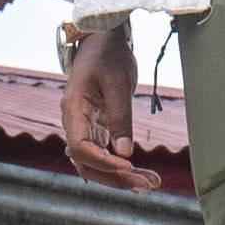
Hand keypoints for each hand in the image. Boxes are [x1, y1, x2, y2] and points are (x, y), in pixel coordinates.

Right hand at [60, 25, 159, 187]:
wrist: (102, 39)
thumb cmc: (108, 54)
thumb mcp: (118, 81)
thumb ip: (120, 116)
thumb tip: (125, 152)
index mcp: (74, 108)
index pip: (80, 147)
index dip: (102, 161)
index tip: (128, 165)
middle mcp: (74, 121)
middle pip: (86, 162)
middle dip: (115, 178)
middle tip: (147, 185)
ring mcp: (84, 126)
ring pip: (95, 163)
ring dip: (120, 177)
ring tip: (151, 183)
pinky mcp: (96, 127)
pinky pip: (104, 153)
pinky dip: (121, 165)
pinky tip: (142, 173)